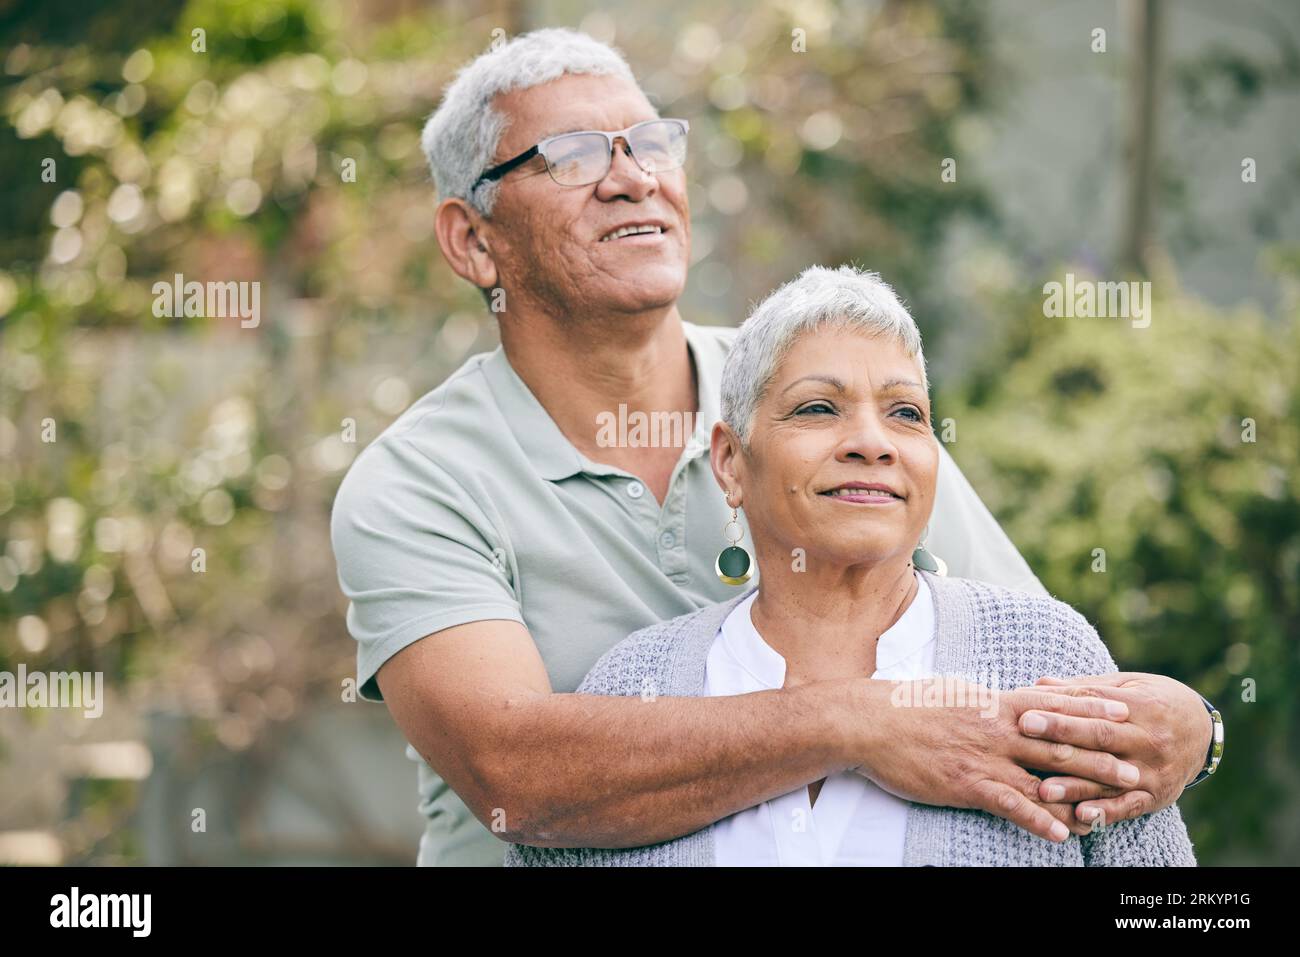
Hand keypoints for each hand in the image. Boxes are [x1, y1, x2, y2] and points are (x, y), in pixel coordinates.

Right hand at [854, 678, 1135, 842]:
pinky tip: (1061, 834)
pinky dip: (1039, 820)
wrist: (870, 722)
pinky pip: (1010, 804)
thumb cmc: (908, 707)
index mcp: (995, 704)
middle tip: (1136, 768)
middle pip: (1060, 743)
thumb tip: (1006, 701)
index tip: (1124, 711)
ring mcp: (984, 757)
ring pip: (1044, 776)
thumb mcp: (955, 695)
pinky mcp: (966, 783)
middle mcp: (997, 729)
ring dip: (1082, 793)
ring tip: (1114, 808)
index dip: (1091, 708)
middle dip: (1102, 757)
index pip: (1053, 704)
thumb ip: (987, 703)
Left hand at [1026, 672, 1211, 826]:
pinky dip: (1105, 812)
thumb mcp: (1127, 685)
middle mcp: (1150, 740)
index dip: (1061, 709)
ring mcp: (1154, 771)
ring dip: (1076, 784)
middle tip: (1023, 731)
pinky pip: (1129, 806)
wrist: (1203, 731)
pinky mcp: (1157, 796)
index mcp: (1143, 707)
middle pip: (1100, 738)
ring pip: (1110, 778)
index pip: (1096, 708)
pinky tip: (1080, 815)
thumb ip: (1084, 688)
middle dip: (1060, 734)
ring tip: (1044, 788)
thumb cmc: (1155, 700)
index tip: (1026, 710)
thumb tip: (1038, 684)